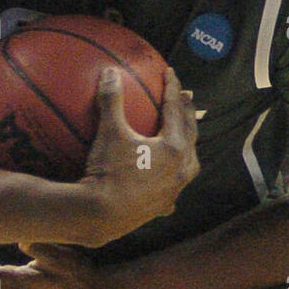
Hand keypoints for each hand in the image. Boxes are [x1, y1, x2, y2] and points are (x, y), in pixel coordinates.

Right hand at [76, 66, 199, 246]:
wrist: (99, 216)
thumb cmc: (107, 171)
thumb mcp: (110, 133)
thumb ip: (112, 101)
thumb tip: (109, 72)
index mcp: (174, 147)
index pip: (176, 111)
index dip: (172, 89)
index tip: (170, 73)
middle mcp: (182, 169)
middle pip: (190, 134)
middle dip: (187, 114)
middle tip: (186, 98)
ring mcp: (174, 190)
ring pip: (188, 162)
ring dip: (187, 145)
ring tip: (184, 135)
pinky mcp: (162, 207)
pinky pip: (173, 188)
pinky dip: (172, 179)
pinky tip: (168, 181)